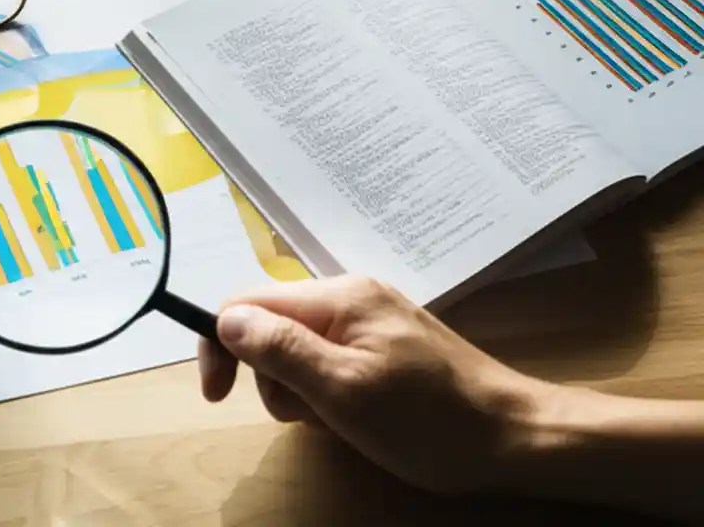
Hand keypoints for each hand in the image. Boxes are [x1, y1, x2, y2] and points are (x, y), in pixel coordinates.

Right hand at [198, 274, 549, 493]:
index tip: (218, 397)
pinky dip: (328, 391)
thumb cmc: (430, 421)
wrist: (516, 438)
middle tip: (310, 415)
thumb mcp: (344, 391)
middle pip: (272, 326)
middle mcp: (351, 295)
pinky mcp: (386, 344)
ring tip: (340, 419)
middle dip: (273, 377)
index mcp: (339, 298)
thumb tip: (225, 318)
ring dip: (301, 391)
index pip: (249, 301)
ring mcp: (371, 318)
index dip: (221, 345)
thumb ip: (282, 350)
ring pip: (299, 349)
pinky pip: (330, 360)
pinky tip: (358, 415)